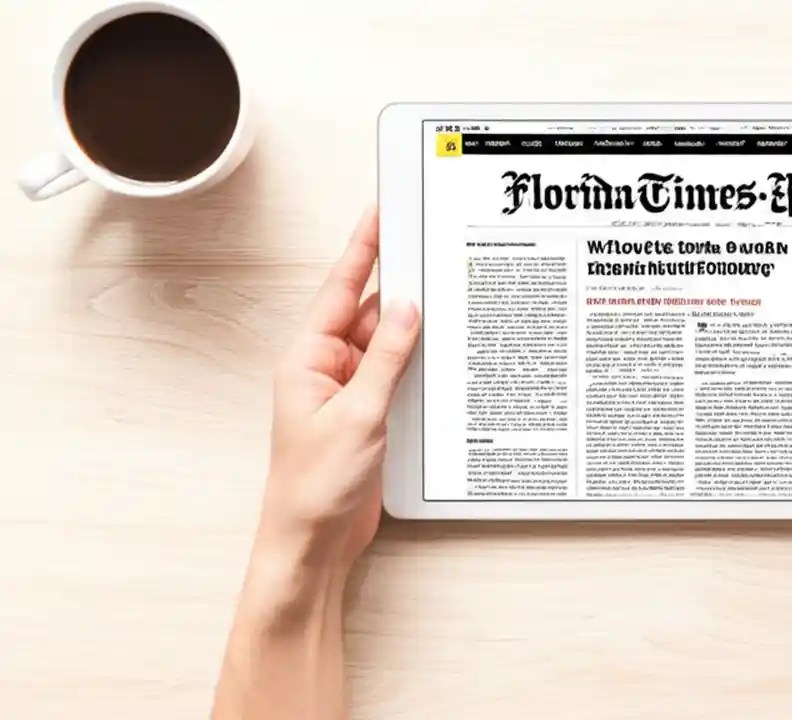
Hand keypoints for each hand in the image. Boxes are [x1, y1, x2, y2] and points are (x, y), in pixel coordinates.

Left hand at [259, 207, 419, 571]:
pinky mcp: (369, 416)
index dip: (362, 249)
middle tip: (432, 250)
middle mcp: (326, 369)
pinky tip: (442, 354)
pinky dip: (417, 365)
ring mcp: (349, 392)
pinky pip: (396, 376)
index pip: (340, 290)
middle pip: (369, 313)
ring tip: (448, 299)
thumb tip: (408, 307)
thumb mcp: (358, 414)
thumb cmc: (315, 485)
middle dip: (401, 286)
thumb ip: (386, 357)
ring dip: (413, 331)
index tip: (380, 213)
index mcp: (307, 358)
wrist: (314, 544)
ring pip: (388, 345)